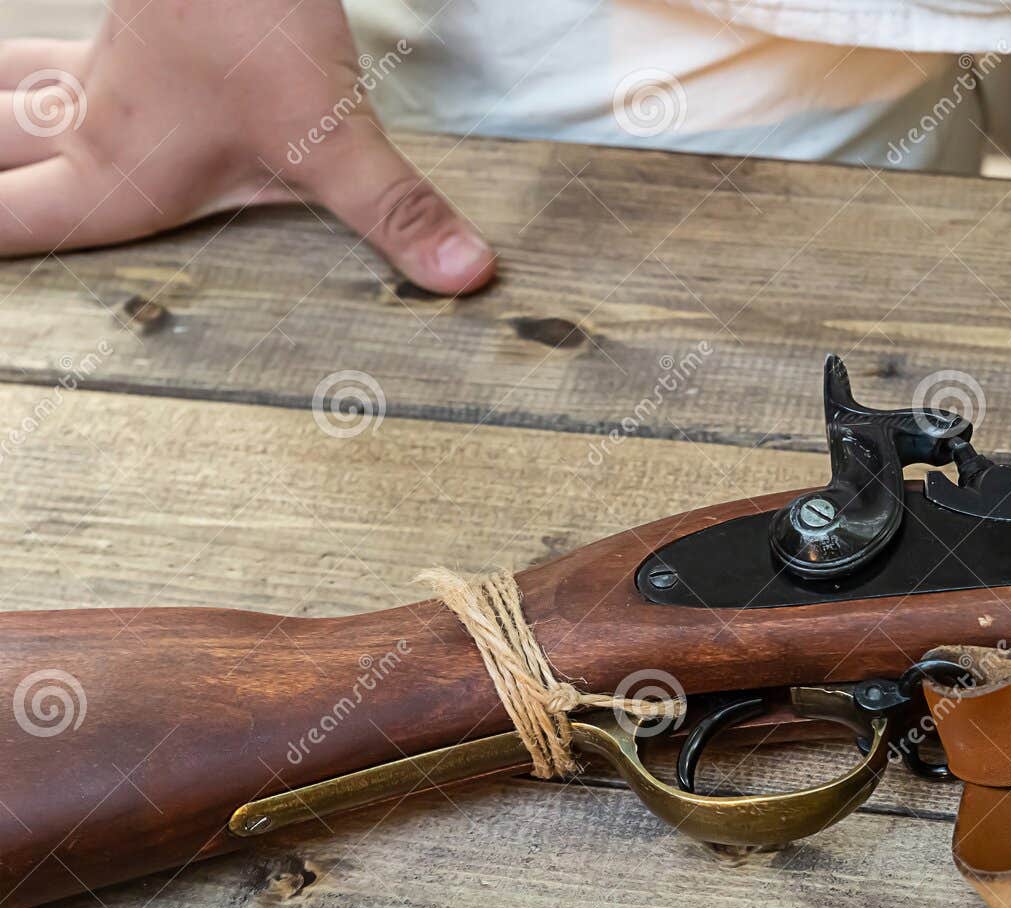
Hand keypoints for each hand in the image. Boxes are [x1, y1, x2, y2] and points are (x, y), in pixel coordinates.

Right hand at [0, 0, 494, 294]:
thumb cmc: (251, 23)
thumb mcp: (331, 135)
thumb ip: (395, 211)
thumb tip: (461, 275)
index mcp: (116, 175)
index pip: (8, 223)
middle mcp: (91, 126)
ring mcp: (100, 73)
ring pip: (11, 94)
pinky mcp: (129, 32)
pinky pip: (58, 62)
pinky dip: (38, 79)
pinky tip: (73, 90)